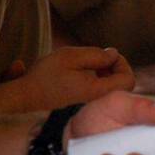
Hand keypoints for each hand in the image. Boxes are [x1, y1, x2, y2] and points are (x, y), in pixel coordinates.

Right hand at [11, 47, 134, 109]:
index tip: (107, 55)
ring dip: (105, 69)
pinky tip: (81, 67)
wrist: (25, 96)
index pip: (128, 81)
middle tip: (100, 55)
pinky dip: (96, 74)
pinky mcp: (81, 98)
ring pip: (109, 84)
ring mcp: (89, 99)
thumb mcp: (71, 57)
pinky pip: (98, 86)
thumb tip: (114, 55)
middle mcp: (96, 98)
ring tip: (89, 59)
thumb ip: (96, 55)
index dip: (123, 64)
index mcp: (97, 89)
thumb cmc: (46, 75)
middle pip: (121, 83)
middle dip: (115, 65)